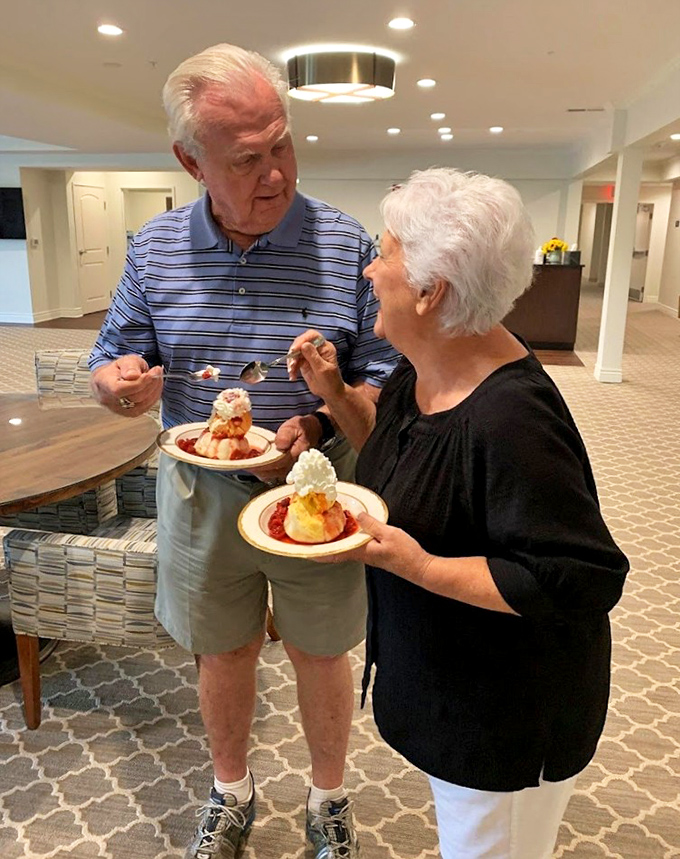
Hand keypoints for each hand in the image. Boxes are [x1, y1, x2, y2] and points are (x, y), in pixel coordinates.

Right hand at [90, 355, 162, 416]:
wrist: (114, 378)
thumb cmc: (119, 369)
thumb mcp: (125, 360)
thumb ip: (129, 366)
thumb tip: (134, 375)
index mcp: (103, 382)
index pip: (118, 389)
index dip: (136, 384)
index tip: (149, 375)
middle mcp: (108, 399)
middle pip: (133, 398)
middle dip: (149, 385)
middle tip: (157, 371)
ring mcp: (118, 409)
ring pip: (141, 405)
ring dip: (154, 390)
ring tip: (157, 377)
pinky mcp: (128, 413)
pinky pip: (144, 408)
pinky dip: (153, 397)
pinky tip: (155, 386)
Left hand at [245, 413, 320, 482]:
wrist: (311, 431)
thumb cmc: (302, 428)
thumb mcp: (296, 426)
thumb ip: (287, 434)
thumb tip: (279, 445)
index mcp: (296, 454)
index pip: (277, 463)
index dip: (263, 464)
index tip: (250, 463)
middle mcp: (293, 465)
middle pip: (272, 472)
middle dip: (257, 470)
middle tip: (243, 465)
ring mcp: (289, 469)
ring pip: (271, 475)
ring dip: (258, 472)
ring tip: (247, 465)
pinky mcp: (285, 469)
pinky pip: (272, 474)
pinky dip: (262, 471)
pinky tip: (254, 466)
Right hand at [287, 330, 344, 402]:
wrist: (329, 393)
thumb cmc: (330, 381)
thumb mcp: (322, 369)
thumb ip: (313, 357)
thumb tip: (304, 344)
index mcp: (325, 347)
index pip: (313, 336)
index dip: (302, 339)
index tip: (294, 349)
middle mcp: (317, 348)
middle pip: (301, 342)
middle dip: (294, 352)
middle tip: (291, 364)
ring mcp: (309, 355)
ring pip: (296, 352)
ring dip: (291, 361)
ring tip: (291, 372)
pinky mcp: (303, 362)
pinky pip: (294, 361)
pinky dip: (291, 368)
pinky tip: (292, 377)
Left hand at [316, 513, 432, 582]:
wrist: (420, 568)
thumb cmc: (406, 554)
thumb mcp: (389, 534)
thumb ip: (372, 524)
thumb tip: (357, 515)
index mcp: (362, 552)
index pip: (334, 553)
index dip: (318, 553)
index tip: (303, 552)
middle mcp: (362, 555)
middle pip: (336, 551)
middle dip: (322, 546)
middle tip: (309, 538)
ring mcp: (369, 555)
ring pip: (345, 548)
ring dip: (334, 542)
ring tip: (324, 532)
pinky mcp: (375, 553)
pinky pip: (355, 546)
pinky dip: (348, 539)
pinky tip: (349, 531)